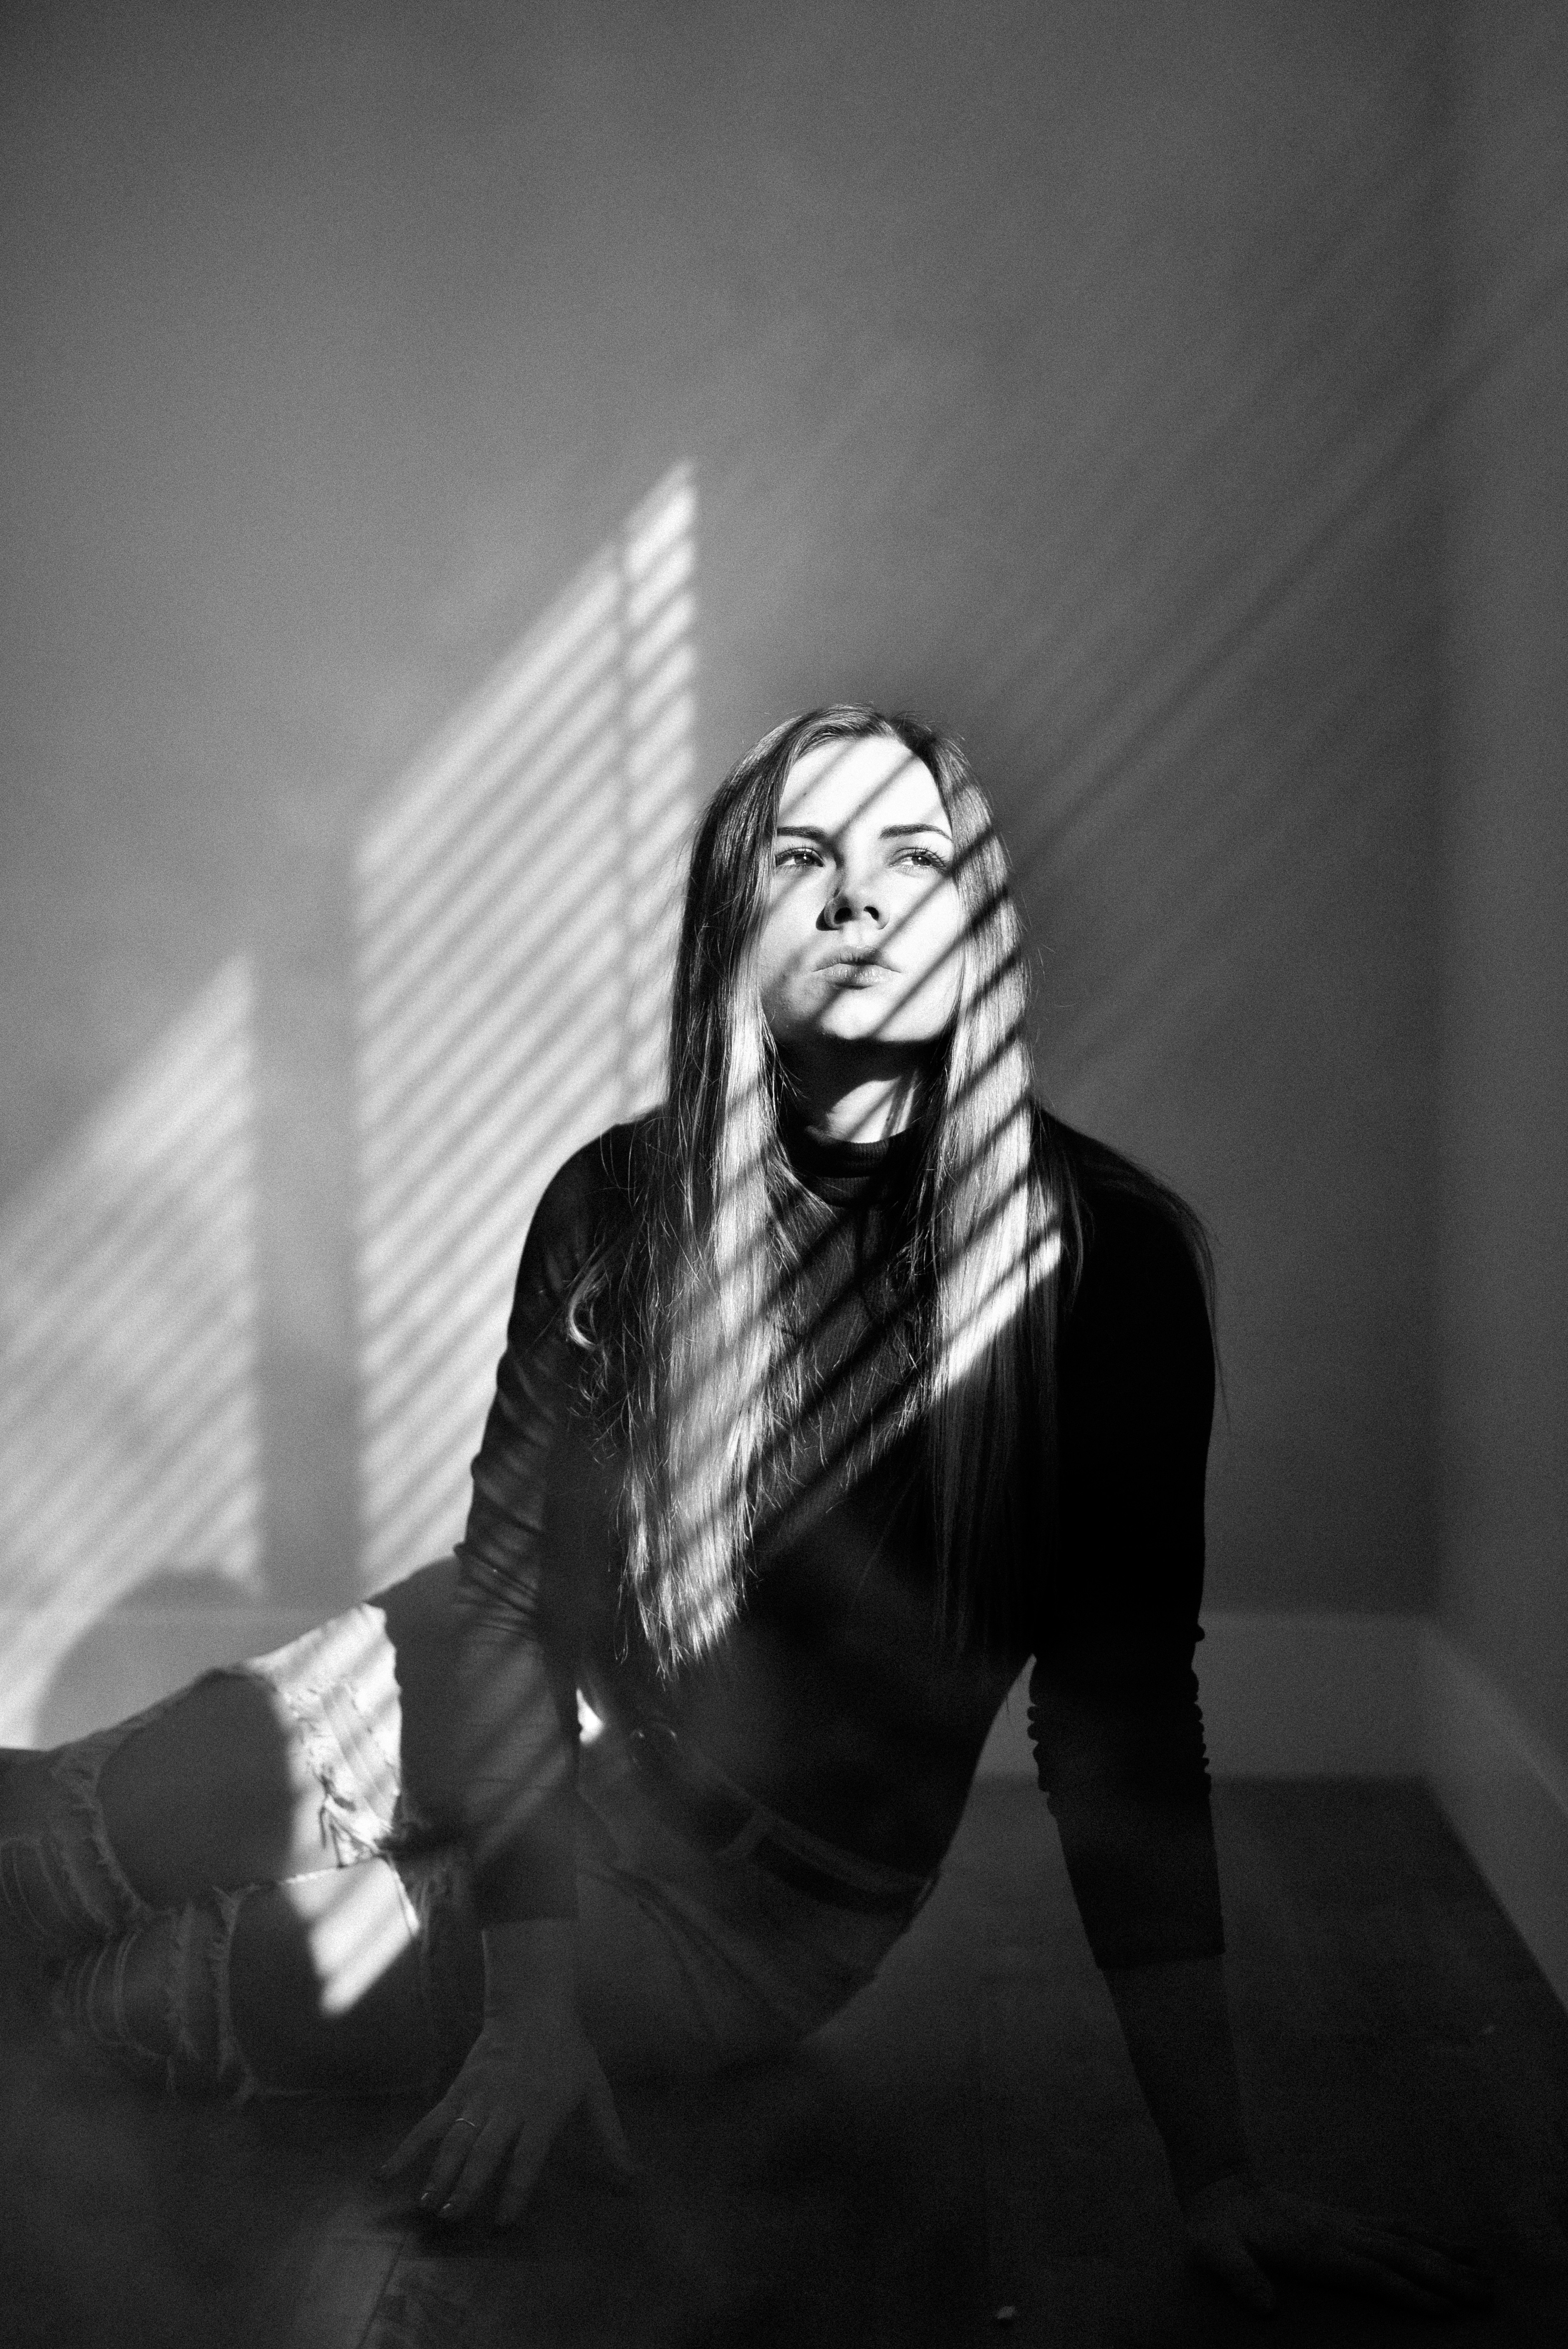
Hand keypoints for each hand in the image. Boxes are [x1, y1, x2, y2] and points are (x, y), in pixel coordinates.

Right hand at [378, 2012, 634, 2226]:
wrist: (534, 2004)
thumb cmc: (569, 2051)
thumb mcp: (596, 2090)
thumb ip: (611, 2135)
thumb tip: (634, 2176)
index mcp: (543, 2111)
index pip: (527, 2160)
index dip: (514, 2192)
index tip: (502, 2224)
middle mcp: (508, 2107)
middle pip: (485, 2152)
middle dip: (468, 2188)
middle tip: (453, 2220)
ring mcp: (480, 2096)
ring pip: (456, 2139)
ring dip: (440, 2172)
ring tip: (429, 2204)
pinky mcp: (459, 2087)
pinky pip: (431, 2120)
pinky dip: (409, 2145)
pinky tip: (388, 2170)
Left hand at [1183, 2172, 1493, 2317]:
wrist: (1218, 2185)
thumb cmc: (1217, 2227)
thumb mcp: (1215, 2251)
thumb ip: (1238, 2277)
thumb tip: (1264, 2309)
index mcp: (1315, 2248)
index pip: (1371, 2274)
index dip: (1407, 2294)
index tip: (1444, 2311)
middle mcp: (1337, 2232)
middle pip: (1400, 2257)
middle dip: (1444, 2277)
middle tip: (1486, 2295)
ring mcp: (1343, 2223)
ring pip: (1403, 2240)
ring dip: (1443, 2256)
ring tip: (1482, 2270)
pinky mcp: (1342, 2219)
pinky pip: (1391, 2226)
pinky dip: (1422, 2234)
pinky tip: (1444, 2243)